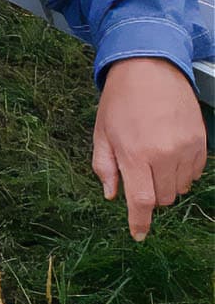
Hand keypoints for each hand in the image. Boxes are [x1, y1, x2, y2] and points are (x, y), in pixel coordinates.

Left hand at [93, 57, 207, 241]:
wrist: (149, 68)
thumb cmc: (120, 100)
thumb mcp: (101, 132)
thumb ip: (104, 166)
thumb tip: (111, 195)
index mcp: (134, 153)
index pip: (142, 200)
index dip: (140, 222)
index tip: (138, 235)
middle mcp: (163, 154)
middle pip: (162, 198)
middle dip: (150, 194)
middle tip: (139, 172)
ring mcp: (185, 148)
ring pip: (179, 188)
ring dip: (166, 183)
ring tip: (153, 157)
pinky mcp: (201, 142)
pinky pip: (195, 173)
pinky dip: (182, 171)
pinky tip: (169, 152)